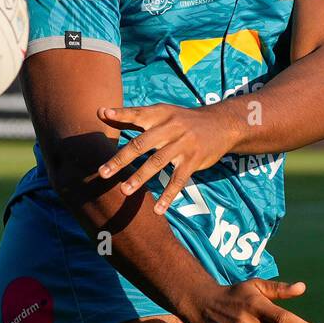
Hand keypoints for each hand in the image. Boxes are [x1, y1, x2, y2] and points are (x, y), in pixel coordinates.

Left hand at [96, 102, 241, 214]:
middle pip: (142, 143)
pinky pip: (179, 180)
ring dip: (140, 178)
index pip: (138, 114)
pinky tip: (157, 210)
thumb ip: (132, 116)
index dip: (121, 114)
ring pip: (157, 162)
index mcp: (160, 114)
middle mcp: (170, 127)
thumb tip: (101, 113)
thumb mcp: (161, 113)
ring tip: (124, 190)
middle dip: (121, 159)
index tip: (103, 114)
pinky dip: (168, 196)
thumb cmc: (182, 120)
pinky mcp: (194, 160)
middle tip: (103, 173)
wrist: (221, 124)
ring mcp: (183, 144)